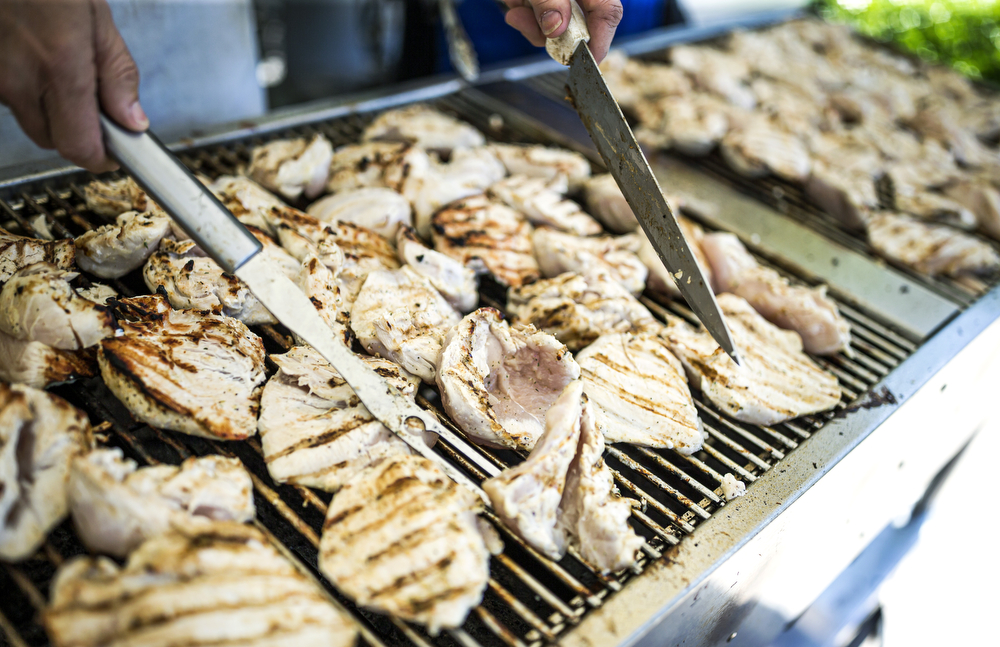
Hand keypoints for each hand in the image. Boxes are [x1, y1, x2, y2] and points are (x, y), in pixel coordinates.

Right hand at [0, 0, 147, 171]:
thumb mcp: (96, 18)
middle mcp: (19, 77)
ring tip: (60, 66)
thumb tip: (133, 120)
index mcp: (60, 65)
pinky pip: (9, 98)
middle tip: (93, 100)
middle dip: (78, 131)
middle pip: (54, 140)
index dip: (101, 157)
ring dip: (50, 109)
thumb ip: (117, 73)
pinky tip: (35, 59)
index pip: (79, 146)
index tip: (115, 151)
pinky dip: (27, 90)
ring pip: (30, 120)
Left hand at [502, 0, 622, 63]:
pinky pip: (535, 14)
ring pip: (552, 23)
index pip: (607, 12)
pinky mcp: (542, 0)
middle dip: (546, 29)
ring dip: (528, 18)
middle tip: (519, 19)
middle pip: (577, 24)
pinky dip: (521, 7)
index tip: (586, 61)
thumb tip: (555, 27)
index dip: (600, 40)